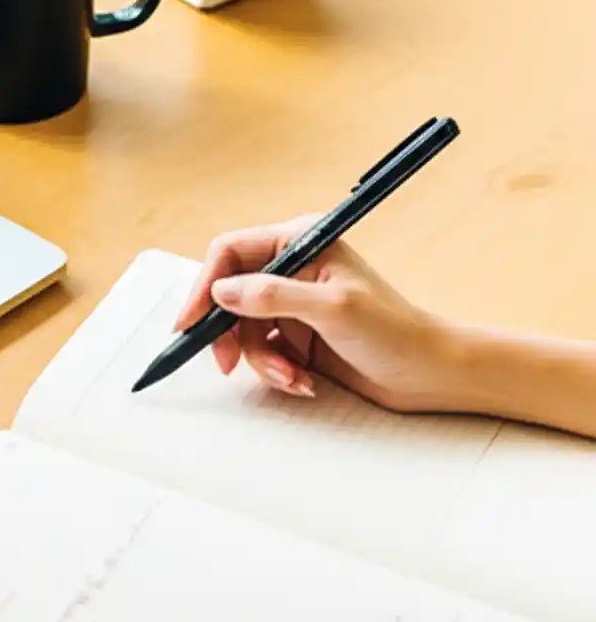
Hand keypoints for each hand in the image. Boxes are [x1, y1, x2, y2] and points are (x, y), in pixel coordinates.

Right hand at [176, 215, 464, 412]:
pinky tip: (302, 379)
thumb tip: (222, 292)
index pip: (231, 253)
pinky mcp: (297, 335)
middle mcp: (293, 268)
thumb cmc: (396, 332)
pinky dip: (275, 369)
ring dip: (260, 359)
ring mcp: (293, 303)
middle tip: (227, 362)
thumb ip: (273, 296)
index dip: (205, 285)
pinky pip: (262, 351)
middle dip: (229, 333)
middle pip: (229, 295)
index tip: (191, 321)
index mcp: (302, 243)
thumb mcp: (332, 309)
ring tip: (291, 375)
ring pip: (243, 329)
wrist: (431, 374)